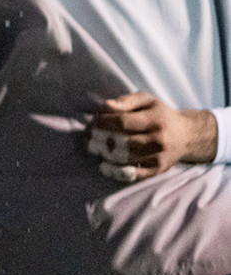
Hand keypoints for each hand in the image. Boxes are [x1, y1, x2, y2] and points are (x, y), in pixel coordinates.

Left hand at [87, 92, 217, 181]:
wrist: (187, 136)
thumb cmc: (160, 115)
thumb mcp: (146, 100)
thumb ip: (126, 101)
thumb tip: (106, 106)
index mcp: (155, 120)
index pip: (122, 122)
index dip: (103, 122)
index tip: (92, 122)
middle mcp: (159, 139)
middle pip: (123, 142)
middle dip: (101, 140)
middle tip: (87, 138)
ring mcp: (159, 156)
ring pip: (126, 159)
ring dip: (106, 155)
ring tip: (94, 149)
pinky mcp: (158, 169)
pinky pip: (135, 174)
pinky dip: (117, 171)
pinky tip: (105, 166)